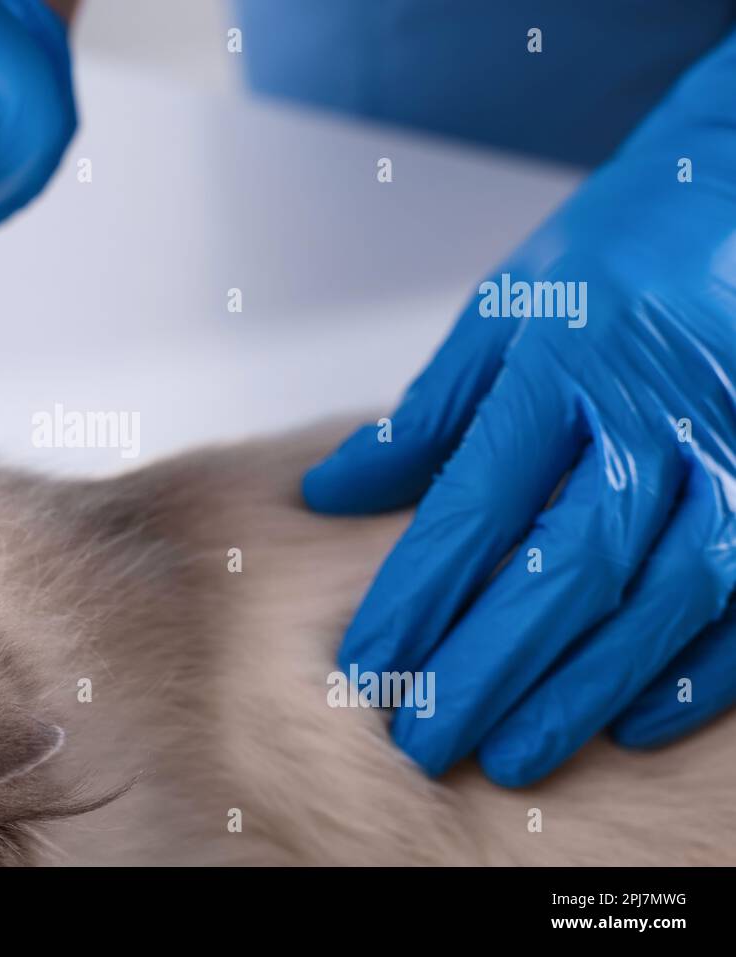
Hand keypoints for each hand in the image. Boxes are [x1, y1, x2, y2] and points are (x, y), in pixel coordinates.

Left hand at [303, 34, 735, 785]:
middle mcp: (649, 421)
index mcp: (560, 370)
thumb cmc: (617, 257)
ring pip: (658, 602)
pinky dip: (697, 671)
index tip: (369, 668)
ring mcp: (731, 458)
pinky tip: (636, 721)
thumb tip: (332, 492)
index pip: (472, 512)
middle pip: (562, 573)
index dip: (416, 600)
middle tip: (429, 743)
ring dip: (584, 691)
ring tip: (516, 754)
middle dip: (491, 672)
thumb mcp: (506, 312)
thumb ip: (426, 415)